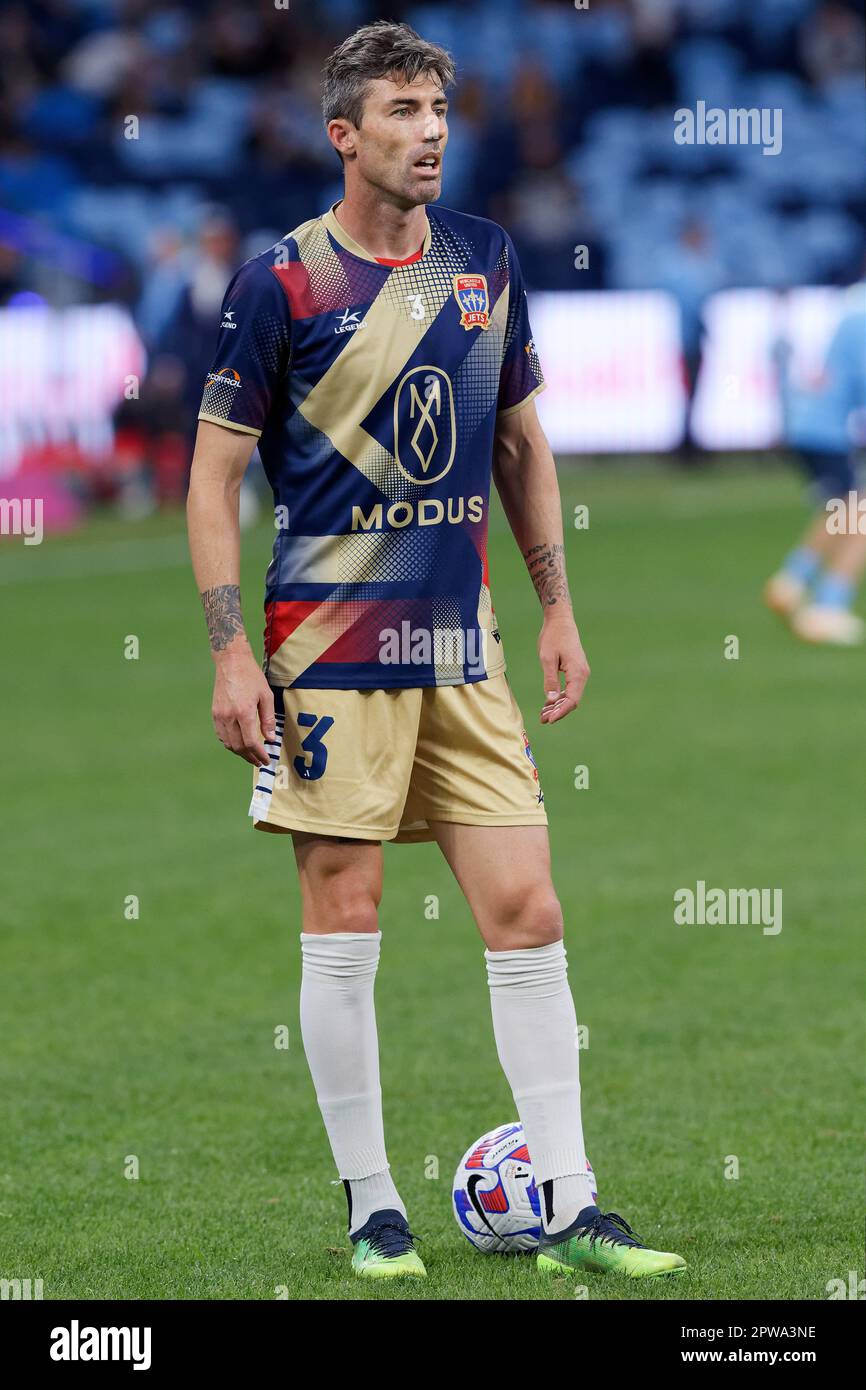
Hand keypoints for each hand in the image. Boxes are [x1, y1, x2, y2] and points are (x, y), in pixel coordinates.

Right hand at [212, 646, 275, 766]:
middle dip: (249, 757)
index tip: (266, 760)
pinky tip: (238, 743)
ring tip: (250, 755)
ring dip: (239, 752)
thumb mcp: (266, 696)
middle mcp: (229, 717)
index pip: (250, 743)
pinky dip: (230, 743)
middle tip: (259, 761)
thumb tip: (269, 739)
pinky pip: (221, 735)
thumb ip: (268, 719)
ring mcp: (219, 716)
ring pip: (228, 743)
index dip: (259, 754)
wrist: (231, 662)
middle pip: (238, 747)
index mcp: (244, 713)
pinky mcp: (215, 713)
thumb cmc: (251, 676)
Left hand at [538, 613, 589, 723]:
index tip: (549, 720)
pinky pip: (569, 689)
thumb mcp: (547, 658)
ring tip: (543, 715)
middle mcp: (582, 674)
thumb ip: (550, 679)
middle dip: (558, 712)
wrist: (560, 621)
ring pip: (571, 696)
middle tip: (542, 720)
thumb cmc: (553, 636)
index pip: (572, 700)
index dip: (561, 712)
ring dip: (557, 706)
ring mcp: (580, 673)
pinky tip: (548, 704)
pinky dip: (559, 697)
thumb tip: (551, 700)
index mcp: (577, 672)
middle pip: (572, 700)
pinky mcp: (575, 671)